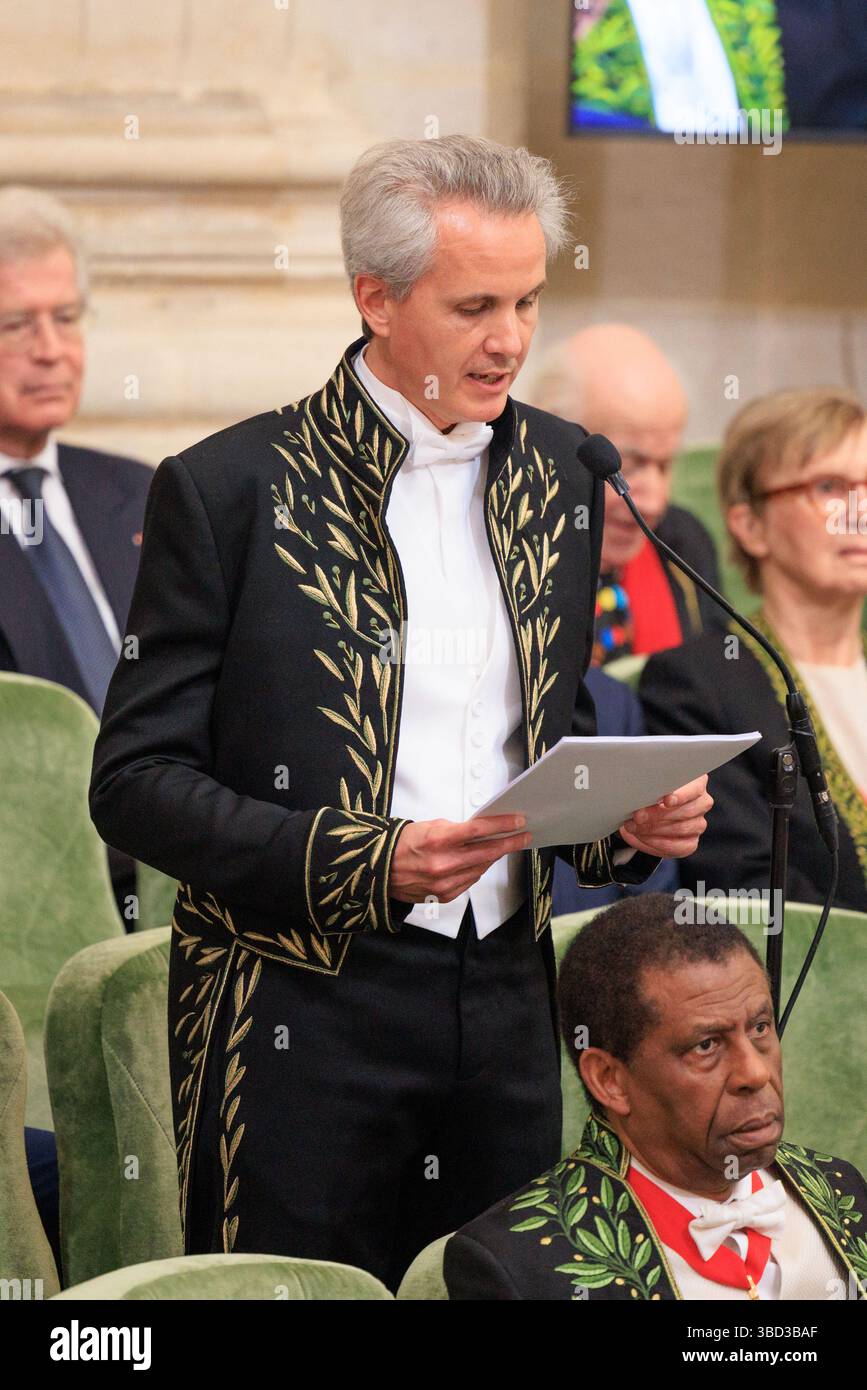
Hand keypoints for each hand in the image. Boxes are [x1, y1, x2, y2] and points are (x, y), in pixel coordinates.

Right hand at [389, 815, 531, 904]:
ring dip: (492, 856)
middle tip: (523, 836)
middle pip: (487, 852)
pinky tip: (477, 861)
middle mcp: (443, 864)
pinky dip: (476, 869)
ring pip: (481, 867)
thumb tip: (481, 830)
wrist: (380, 871)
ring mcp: (445, 883)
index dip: (502, 826)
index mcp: (438, 841)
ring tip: (499, 846)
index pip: (479, 831)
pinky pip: (470, 880)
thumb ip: (457, 830)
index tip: (518, 822)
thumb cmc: (402, 845)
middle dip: (509, 843)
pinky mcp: (445, 895)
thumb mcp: (429, 827)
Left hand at [617, 774, 712, 858]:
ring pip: (681, 828)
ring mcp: (698, 823)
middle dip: (658, 814)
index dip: (682, 795)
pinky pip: (678, 846)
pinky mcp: (691, 842)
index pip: (695, 789)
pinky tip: (643, 837)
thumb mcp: (648, 784)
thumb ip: (651, 786)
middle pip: (687, 811)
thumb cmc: (648, 792)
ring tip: (634, 826)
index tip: (666, 800)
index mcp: (696, 781)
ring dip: (653, 829)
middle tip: (638, 816)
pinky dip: (657, 842)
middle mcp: (701, 802)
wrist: (643, 812)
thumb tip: (640, 793)